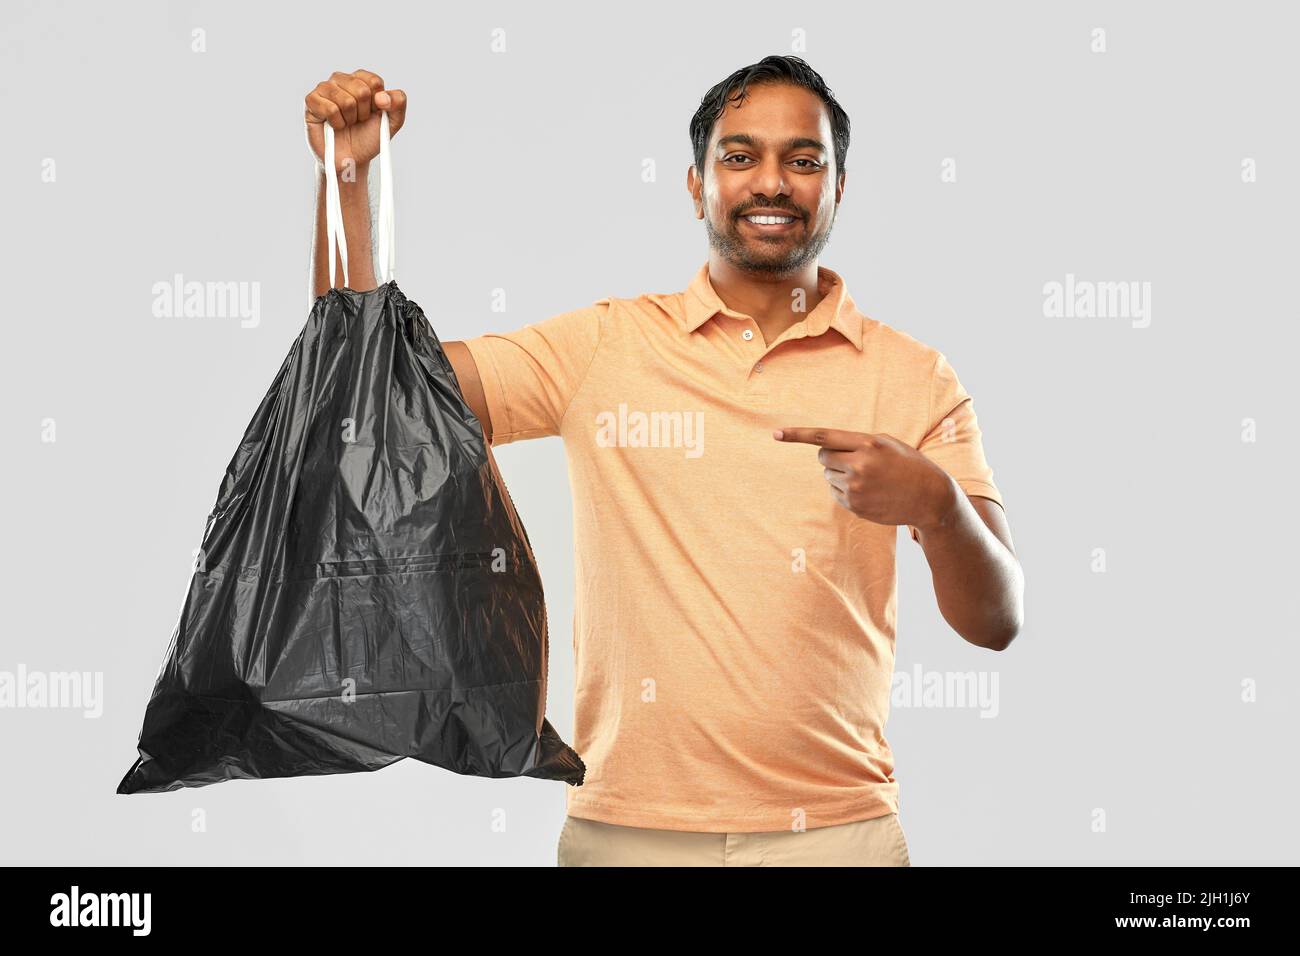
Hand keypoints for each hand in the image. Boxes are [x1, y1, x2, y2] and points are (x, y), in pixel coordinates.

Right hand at [304, 69, 406, 170]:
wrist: (351, 159)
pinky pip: (330, 109)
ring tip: (346, 124)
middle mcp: (341, 79)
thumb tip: (383, 96)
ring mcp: (325, 88)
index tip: (374, 113)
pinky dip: (337, 123)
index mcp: (361, 80)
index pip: (374, 81)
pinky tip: (334, 126)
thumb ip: (399, 103)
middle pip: (361, 90)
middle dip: (364, 113)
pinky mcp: (311, 100)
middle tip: (358, 121)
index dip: (378, 103)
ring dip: (350, 119)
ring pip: (346, 100)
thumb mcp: (392, 122)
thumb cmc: (368, 138)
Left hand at [772, 426, 958, 528]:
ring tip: (868, 477)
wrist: (929, 497)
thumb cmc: (906, 464)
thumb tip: (822, 450)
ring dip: (840, 474)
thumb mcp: (886, 443)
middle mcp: (859, 465)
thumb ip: (855, 442)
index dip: (797, 435)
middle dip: (832, 457)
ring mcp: (856, 488)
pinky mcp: (855, 506)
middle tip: (854, 459)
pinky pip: (836, 493)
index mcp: (867, 443)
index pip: (824, 437)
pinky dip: (846, 490)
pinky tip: (869, 491)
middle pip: (822, 457)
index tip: (775, 434)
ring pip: (828, 476)